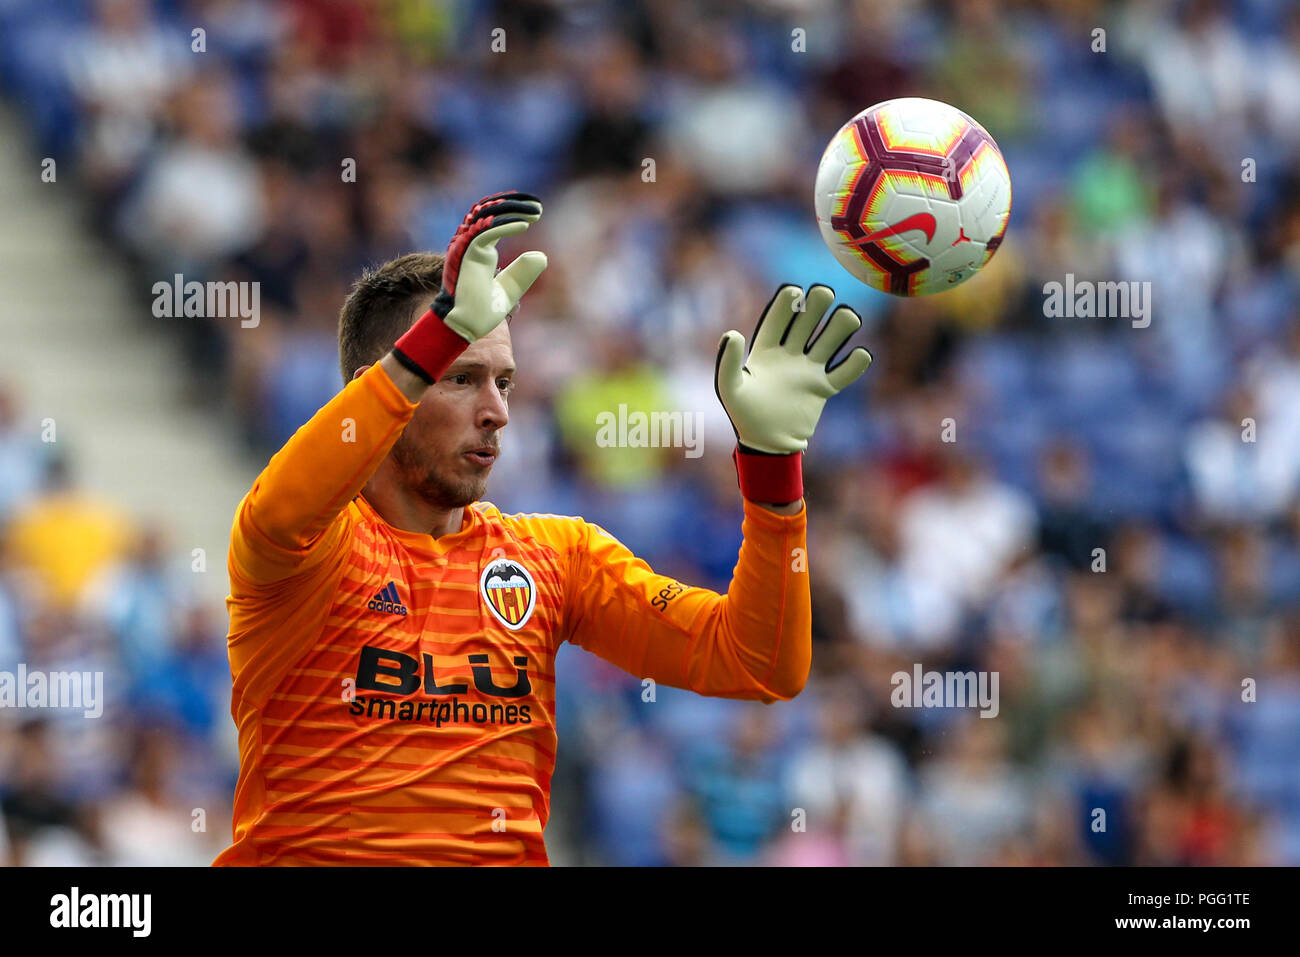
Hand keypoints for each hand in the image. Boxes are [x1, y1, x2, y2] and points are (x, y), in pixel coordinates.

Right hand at [431, 191, 547, 342]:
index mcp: (478, 249)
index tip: (534, 210)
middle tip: (537, 206)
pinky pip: (486, 233)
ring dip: (511, 211)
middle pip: (488, 211)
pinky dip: (506, 227)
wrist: (466, 326)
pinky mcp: (467, 255)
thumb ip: (523, 272)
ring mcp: (466, 247)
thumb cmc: (483, 310)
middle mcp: (469, 244)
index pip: (492, 219)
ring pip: (486, 217)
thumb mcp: (510, 288)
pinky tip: (524, 226)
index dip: (512, 209)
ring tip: (534, 212)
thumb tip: (542, 256)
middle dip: (514, 204)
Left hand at [715, 284, 871, 455]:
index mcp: (766, 350)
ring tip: (848, 318)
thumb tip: (732, 333)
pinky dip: (856, 363)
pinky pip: (845, 372)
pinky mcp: (823, 388)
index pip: (779, 318)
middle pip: (808, 321)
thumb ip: (728, 362)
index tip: (795, 290)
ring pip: (830, 339)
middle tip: (825, 295)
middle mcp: (790, 355)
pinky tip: (859, 354)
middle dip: (817, 305)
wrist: (767, 445)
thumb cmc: (745, 416)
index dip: (787, 302)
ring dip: (841, 325)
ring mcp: (808, 370)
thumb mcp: (730, 389)